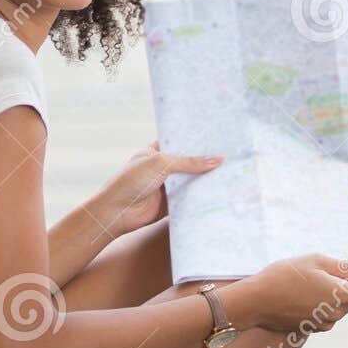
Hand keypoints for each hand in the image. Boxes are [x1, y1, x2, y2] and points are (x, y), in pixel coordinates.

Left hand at [92, 141, 220, 237]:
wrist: (117, 211)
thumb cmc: (132, 181)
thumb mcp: (161, 163)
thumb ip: (189, 162)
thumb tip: (217, 159)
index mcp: (155, 152)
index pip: (178, 142)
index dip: (194, 140)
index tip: (216, 136)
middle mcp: (161, 168)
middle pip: (187, 163)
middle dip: (204, 160)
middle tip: (230, 153)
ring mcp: (166, 186)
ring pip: (189, 181)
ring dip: (204, 179)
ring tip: (230, 171)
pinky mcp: (170, 204)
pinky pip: (188, 199)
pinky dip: (200, 197)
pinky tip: (218, 192)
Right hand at [233, 254, 347, 333]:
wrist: (255, 301)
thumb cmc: (284, 276)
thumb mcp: (316, 261)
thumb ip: (346, 267)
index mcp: (341, 296)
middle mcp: (337, 314)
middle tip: (331, 268)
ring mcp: (324, 323)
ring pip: (341, 306)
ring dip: (335, 292)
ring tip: (309, 279)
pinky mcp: (313, 328)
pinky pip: (327, 313)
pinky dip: (322, 302)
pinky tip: (301, 292)